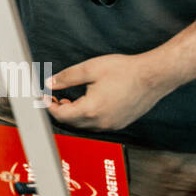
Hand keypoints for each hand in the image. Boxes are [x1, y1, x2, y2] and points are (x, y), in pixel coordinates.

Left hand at [45, 54, 169, 131]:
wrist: (153, 77)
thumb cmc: (125, 71)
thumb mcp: (90, 69)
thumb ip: (67, 77)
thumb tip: (50, 83)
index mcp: (91, 110)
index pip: (61, 115)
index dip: (48, 106)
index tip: (42, 97)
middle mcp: (101, 122)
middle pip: (71, 123)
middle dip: (58, 111)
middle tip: (52, 97)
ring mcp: (112, 125)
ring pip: (84, 126)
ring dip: (73, 115)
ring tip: (68, 100)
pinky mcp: (120, 123)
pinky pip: (97, 125)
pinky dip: (86, 117)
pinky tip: (87, 104)